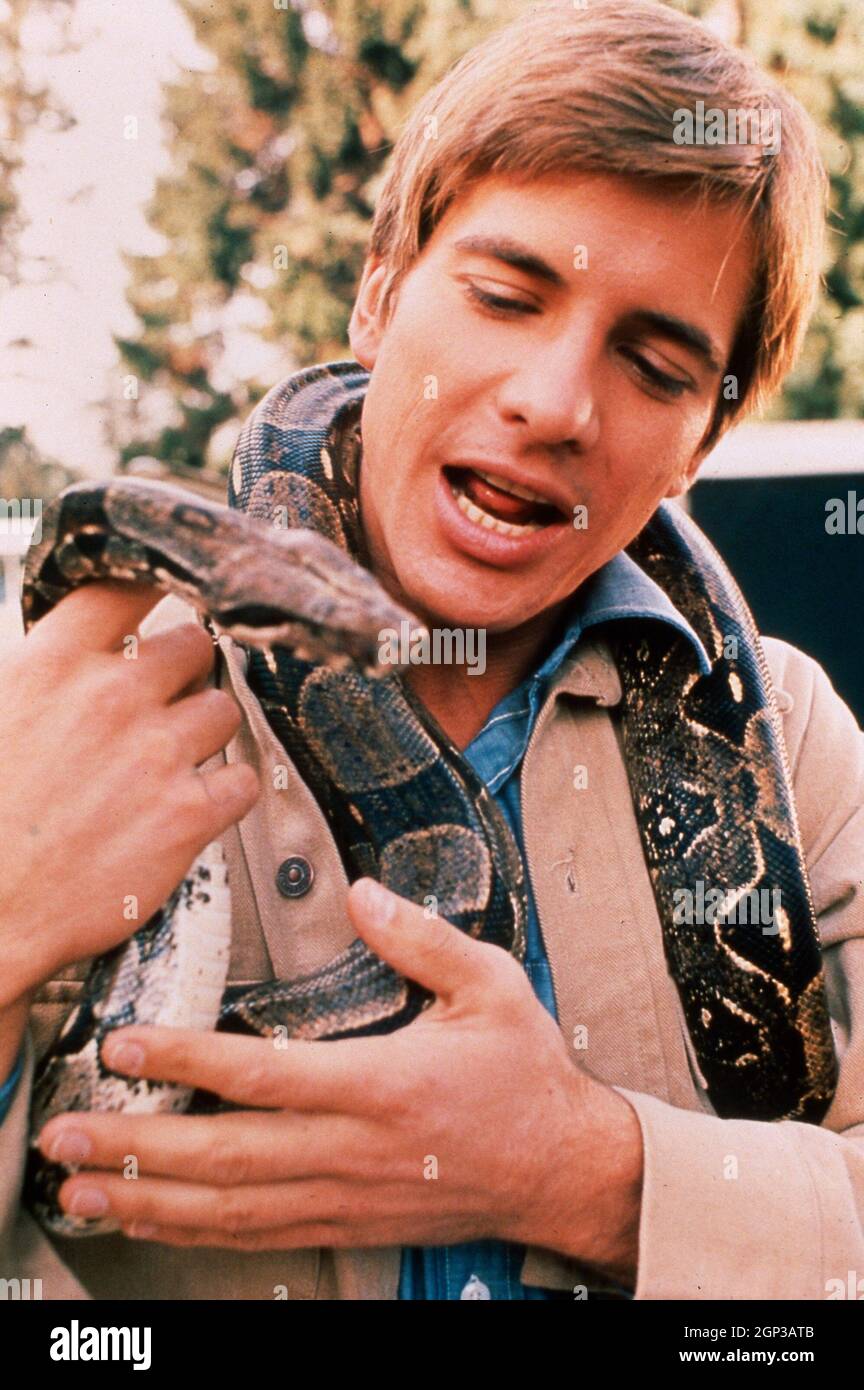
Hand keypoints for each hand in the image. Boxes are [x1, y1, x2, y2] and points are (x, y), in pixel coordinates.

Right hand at [0, 581, 258, 1004]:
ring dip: (205, 730)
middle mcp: (112, 698)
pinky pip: (244, 780)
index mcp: (52, 665)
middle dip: (185, 669)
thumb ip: (35, 673)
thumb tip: (69, 651)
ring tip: (172, 759)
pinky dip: (227, 792)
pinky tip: (196, 804)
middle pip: (194, 645)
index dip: (155, 585)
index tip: (168, 594)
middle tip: (165, 699)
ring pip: (223, 709)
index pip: (124, 588)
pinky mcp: (188, 815)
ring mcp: (157, 755)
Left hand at [37, 879, 642, 1281]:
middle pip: (227, 1156)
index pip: (267, 1075)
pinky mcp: (345, 1224)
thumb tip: (360, 894)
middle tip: (68, 1131)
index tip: (126, 1044)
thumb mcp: (492, 986)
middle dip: (139, 1145)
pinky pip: (257, 1235)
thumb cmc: (525, 1074)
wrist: (560, 1167)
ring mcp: (346, 1197)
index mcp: (386, 1085)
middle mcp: (355, 1150)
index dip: (188, 1058)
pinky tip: (148, 1219)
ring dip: (149, 1197)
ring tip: (81, 1182)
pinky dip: (194, 1231)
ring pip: (231, 1208)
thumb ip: (422, 939)